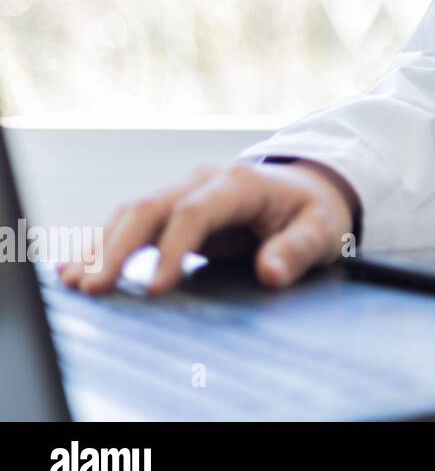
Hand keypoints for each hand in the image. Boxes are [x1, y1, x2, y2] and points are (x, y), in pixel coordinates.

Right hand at [60, 160, 359, 295]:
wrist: (310, 188)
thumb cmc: (315, 212)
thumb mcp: (322, 230)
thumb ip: (297, 250)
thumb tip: (270, 274)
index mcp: (239, 184)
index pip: (196, 212)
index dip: (173, 248)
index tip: (156, 287)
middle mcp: (203, 182)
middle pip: (151, 208)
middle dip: (118, 247)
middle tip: (95, 287)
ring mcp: (184, 193)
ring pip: (133, 214)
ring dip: (102, 247)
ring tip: (77, 284)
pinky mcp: (172, 211)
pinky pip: (131, 224)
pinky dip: (103, 246)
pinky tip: (76, 269)